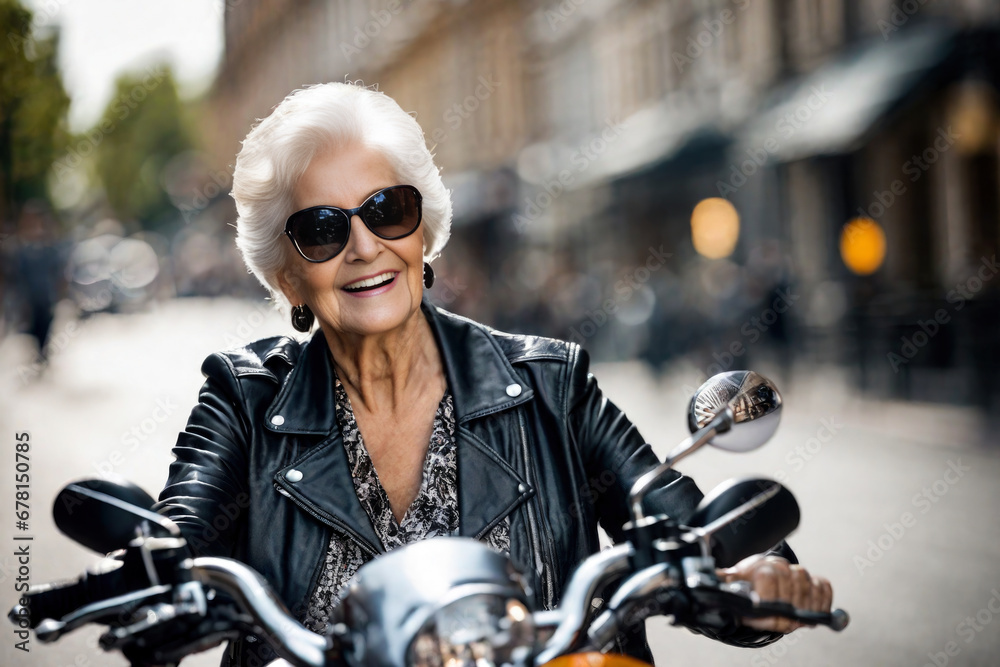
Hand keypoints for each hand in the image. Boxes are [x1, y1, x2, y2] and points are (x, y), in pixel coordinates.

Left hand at [717, 555, 832, 632]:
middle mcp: (781, 565)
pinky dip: (821, 602)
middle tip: (779, 624)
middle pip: (793, 588)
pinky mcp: (814, 580)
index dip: (769, 600)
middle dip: (786, 612)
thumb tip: (703, 584)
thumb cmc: (743, 585)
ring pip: (809, 588)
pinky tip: (810, 613)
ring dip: (803, 609)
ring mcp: (798, 572)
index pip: (770, 578)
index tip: (763, 616)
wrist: (759, 578)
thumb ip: (719, 584)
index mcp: (759, 566)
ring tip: (791, 619)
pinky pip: (824, 587)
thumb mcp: (729, 584)